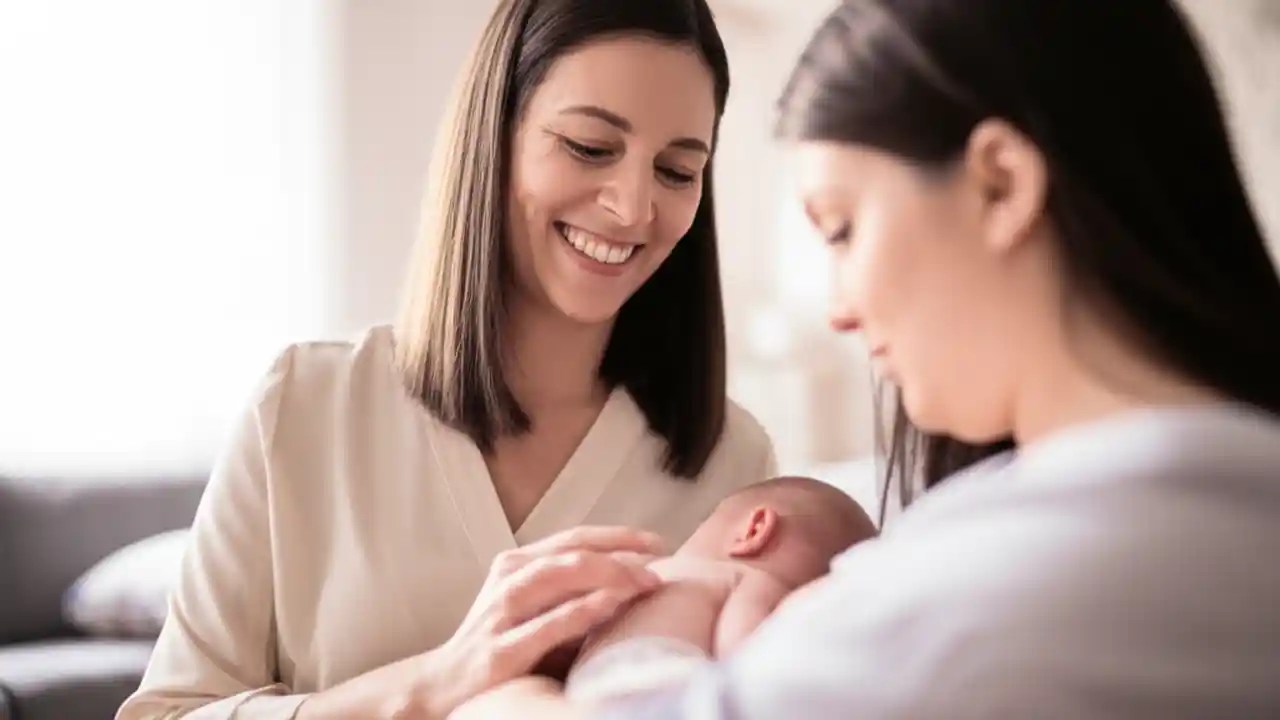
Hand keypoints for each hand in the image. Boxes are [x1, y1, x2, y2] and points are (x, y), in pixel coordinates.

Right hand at [398, 526, 664, 717]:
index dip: (618, 535)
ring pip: (558, 575)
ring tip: (645, 579)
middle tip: (660, 563)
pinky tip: (612, 604)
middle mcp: (509, 579)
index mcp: (517, 564)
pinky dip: (583, 610)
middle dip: (621, 552)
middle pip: (571, 551)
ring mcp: (503, 613)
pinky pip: (548, 624)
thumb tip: (634, 580)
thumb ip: (571, 591)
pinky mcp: (502, 651)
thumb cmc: (499, 646)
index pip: (574, 538)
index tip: (657, 541)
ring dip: (608, 574)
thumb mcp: (533, 609)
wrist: (443, 687)